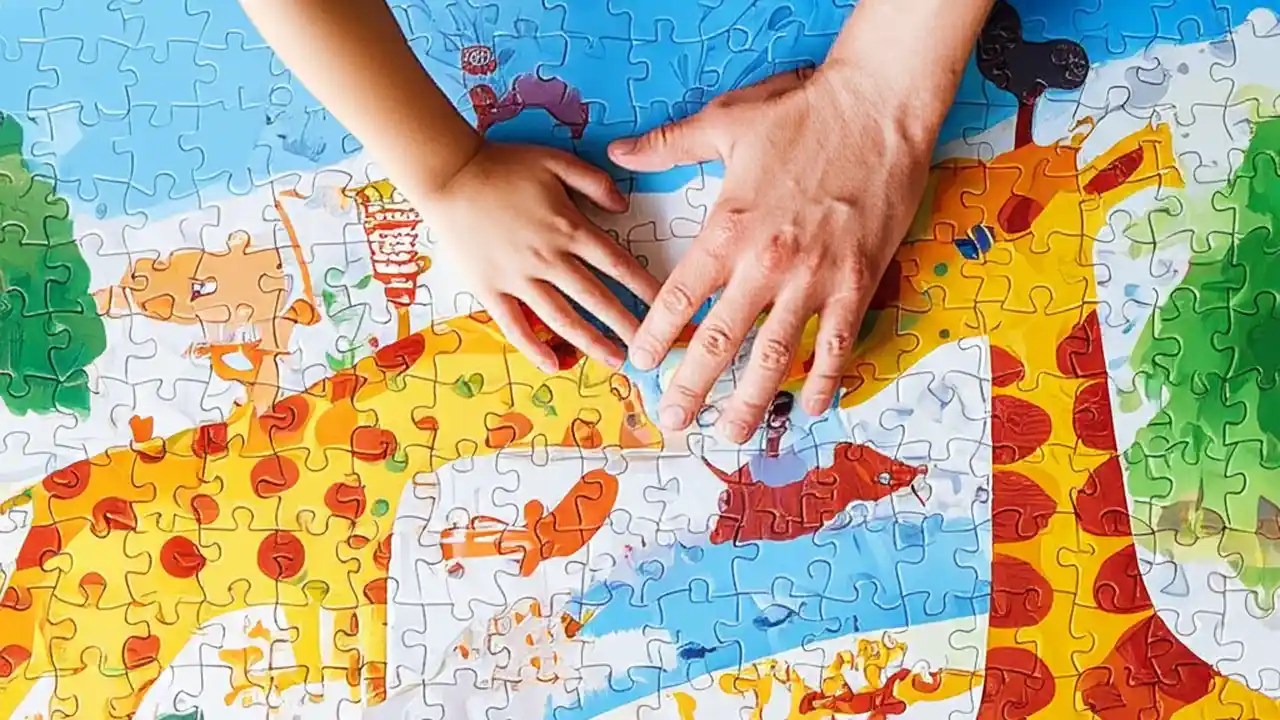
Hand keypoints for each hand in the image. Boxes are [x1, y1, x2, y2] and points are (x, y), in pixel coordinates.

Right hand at [418, 141, 660, 372]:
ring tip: (616, 361)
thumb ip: (594, 182)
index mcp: (569, 227)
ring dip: (591, 342)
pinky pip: (514, 326)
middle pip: (597, 299)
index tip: (667, 306)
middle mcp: (548, 259)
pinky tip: (553, 365)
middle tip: (651, 348)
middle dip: (627, 325)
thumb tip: (624, 207)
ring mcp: (518, 278)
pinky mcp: (490, 290)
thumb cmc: (503, 166)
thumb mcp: (556, 160)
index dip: (645, 287)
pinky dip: (533, 348)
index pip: (617, 264)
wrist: (449, 175)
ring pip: (562, 318)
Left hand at [608, 64, 937, 442]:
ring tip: (732, 433)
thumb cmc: (802, 111)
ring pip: (777, 355)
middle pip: (720, 341)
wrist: (878, 106)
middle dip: (693, 387)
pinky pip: (838, 343)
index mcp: (728, 228)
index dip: (656, 336)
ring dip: (752, 400)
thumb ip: (669, 146)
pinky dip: (825, 379)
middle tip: (674, 421)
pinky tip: (811, 407)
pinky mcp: (858, 281)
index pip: (679, 297)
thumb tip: (620, 150)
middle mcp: (766, 262)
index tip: (640, 364)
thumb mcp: (725, 122)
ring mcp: (815, 277)